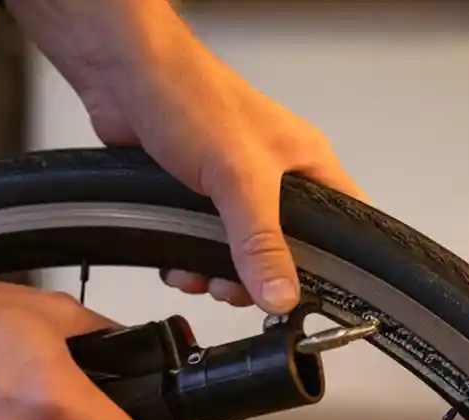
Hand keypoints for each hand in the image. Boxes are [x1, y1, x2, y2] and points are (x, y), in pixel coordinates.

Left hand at [8, 0, 367, 313]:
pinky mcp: (194, 198)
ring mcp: (234, 189)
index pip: (345, 222)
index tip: (318, 293)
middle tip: (240, 288)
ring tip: (200, 276)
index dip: (341, 261)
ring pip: (241, 254)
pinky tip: (176, 263)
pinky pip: (201, 246)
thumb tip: (282, 294)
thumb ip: (261, 242)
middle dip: (260, 278)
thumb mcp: (239, 178)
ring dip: (217, 274)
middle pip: (287, 251)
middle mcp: (275, 178)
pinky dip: (189, 262)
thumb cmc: (190, 94)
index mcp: (306, 165)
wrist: (123, 75)